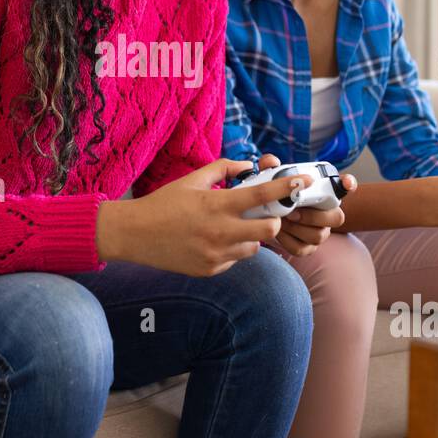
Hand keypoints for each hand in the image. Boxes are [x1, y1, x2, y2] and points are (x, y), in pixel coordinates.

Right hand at [95, 158, 310, 275]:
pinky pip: (234, 260)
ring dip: (251, 236)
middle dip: (272, 220)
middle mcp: (220, 231)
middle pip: (269, 229)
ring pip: (253, 247)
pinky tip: (212, 242)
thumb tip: (247, 166)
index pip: (261, 195)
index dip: (286, 188)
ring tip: (230, 227)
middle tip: (263, 214)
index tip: (303, 182)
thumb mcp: (191, 180)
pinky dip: (231, 250)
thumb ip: (223, 170)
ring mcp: (216, 254)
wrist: (134, 235)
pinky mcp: (210, 270)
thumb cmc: (162, 203)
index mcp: (217, 205)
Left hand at [248, 154, 357, 256]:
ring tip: (281, 220)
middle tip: (292, 211)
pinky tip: (278, 230)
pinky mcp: (306, 248)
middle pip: (337, 217)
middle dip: (313, 216)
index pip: (345, 185)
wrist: (265, 216)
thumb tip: (271, 162)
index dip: (348, 184)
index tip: (346, 183)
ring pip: (318, 235)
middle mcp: (327, 213)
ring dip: (297, 228)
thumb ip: (270, 168)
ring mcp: (319, 232)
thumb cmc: (274, 194)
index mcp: (324, 192)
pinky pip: (301, 248)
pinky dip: (287, 240)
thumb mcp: (270, 179)